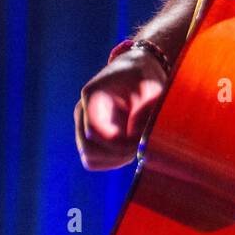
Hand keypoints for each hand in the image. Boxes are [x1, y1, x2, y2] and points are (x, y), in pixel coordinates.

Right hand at [74, 50, 168, 170]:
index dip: (117, 143)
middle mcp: (82, 111)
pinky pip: (94, 161)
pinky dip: (113, 161)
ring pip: (90, 158)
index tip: (138, 141)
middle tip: (140, 146)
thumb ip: (146, 108)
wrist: (136, 74)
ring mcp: (83, 126)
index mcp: (93, 95)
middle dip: (118, 153)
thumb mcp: (151, 86)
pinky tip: (128, 148)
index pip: (93, 131)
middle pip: (89, 148)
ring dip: (116, 159)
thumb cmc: (144, 77)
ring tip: (135, 145)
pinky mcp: (89, 138)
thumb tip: (135, 135)